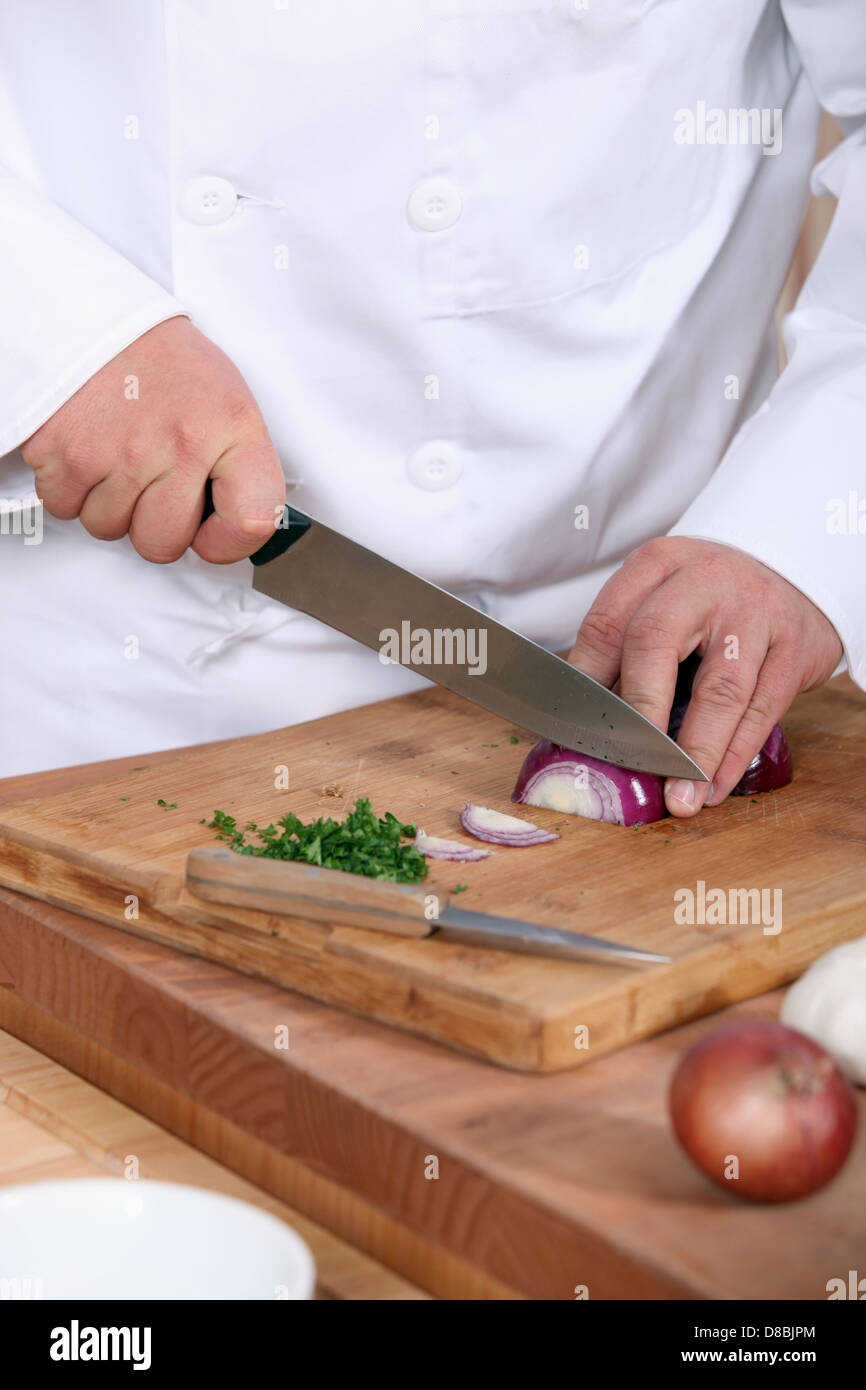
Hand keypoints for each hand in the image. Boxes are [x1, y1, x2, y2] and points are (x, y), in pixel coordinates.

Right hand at [21, 316, 285, 563]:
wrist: (91, 314)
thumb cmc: (162, 362)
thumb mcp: (226, 399)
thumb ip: (239, 466)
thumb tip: (242, 526)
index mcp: (232, 427)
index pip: (253, 520)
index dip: (229, 541)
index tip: (214, 532)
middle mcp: (181, 443)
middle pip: (163, 543)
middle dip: (151, 522)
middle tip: (149, 479)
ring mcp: (121, 453)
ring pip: (108, 529)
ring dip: (107, 502)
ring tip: (116, 453)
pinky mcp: (66, 454)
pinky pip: (65, 507)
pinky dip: (69, 486)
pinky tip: (86, 448)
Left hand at [569, 537, 842, 816]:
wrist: (791, 570)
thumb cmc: (708, 600)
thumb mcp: (663, 596)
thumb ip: (627, 646)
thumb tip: (587, 724)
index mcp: (656, 566)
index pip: (607, 624)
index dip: (586, 682)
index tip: (577, 733)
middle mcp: (702, 581)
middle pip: (656, 642)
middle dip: (640, 711)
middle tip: (631, 762)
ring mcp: (754, 613)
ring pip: (721, 688)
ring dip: (698, 752)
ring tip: (681, 799)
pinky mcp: (794, 647)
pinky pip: (762, 709)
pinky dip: (736, 756)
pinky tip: (715, 787)